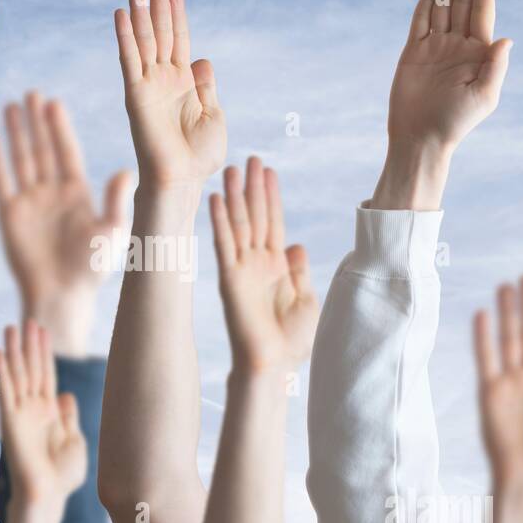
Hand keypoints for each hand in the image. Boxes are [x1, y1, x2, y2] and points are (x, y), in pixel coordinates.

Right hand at [0, 92, 131, 353]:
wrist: (61, 296)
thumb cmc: (90, 270)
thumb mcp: (110, 233)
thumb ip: (115, 202)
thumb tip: (126, 171)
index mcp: (78, 193)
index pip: (66, 152)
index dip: (60, 129)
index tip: (53, 104)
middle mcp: (53, 192)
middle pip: (43, 149)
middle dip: (37, 122)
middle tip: (32, 93)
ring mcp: (31, 201)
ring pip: (22, 159)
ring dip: (16, 133)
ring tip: (10, 105)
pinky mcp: (10, 214)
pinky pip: (1, 181)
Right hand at [0, 321, 86, 507]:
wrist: (49, 497)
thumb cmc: (63, 476)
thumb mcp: (74, 440)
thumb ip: (68, 416)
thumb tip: (65, 395)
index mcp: (51, 412)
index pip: (46, 374)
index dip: (44, 353)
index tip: (41, 330)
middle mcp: (34, 409)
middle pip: (31, 370)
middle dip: (29, 345)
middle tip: (27, 320)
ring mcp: (21, 414)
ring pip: (17, 376)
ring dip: (13, 352)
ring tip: (10, 328)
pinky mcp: (10, 422)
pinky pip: (5, 393)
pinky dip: (1, 373)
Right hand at [114, 0, 225, 193]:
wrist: (182, 180)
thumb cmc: (200, 158)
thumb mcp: (214, 116)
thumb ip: (206, 87)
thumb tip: (202, 59)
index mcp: (185, 83)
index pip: (179, 39)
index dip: (177, 13)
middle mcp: (164, 80)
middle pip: (160, 32)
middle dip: (158, 3)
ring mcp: (148, 85)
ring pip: (143, 40)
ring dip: (140, 11)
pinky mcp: (135, 94)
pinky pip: (129, 59)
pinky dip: (124, 36)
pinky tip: (121, 12)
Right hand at [209, 157, 318, 372]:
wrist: (273, 364)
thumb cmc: (292, 340)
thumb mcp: (306, 300)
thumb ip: (299, 272)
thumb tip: (296, 246)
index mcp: (277, 266)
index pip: (273, 222)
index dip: (271, 197)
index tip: (269, 172)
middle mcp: (257, 263)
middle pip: (256, 216)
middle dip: (254, 188)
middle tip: (252, 158)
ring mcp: (242, 269)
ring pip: (239, 224)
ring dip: (235, 196)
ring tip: (233, 169)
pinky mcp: (230, 278)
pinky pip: (224, 244)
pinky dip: (219, 221)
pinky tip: (216, 199)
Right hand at [373, 0, 512, 210]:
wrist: (420, 139)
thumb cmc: (455, 123)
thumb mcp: (484, 97)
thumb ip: (495, 67)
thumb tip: (507, 39)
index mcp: (478, 54)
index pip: (483, 13)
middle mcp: (458, 47)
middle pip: (464, 4)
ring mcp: (435, 48)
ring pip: (443, 8)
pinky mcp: (413, 52)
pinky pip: (420, 21)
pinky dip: (426, 2)